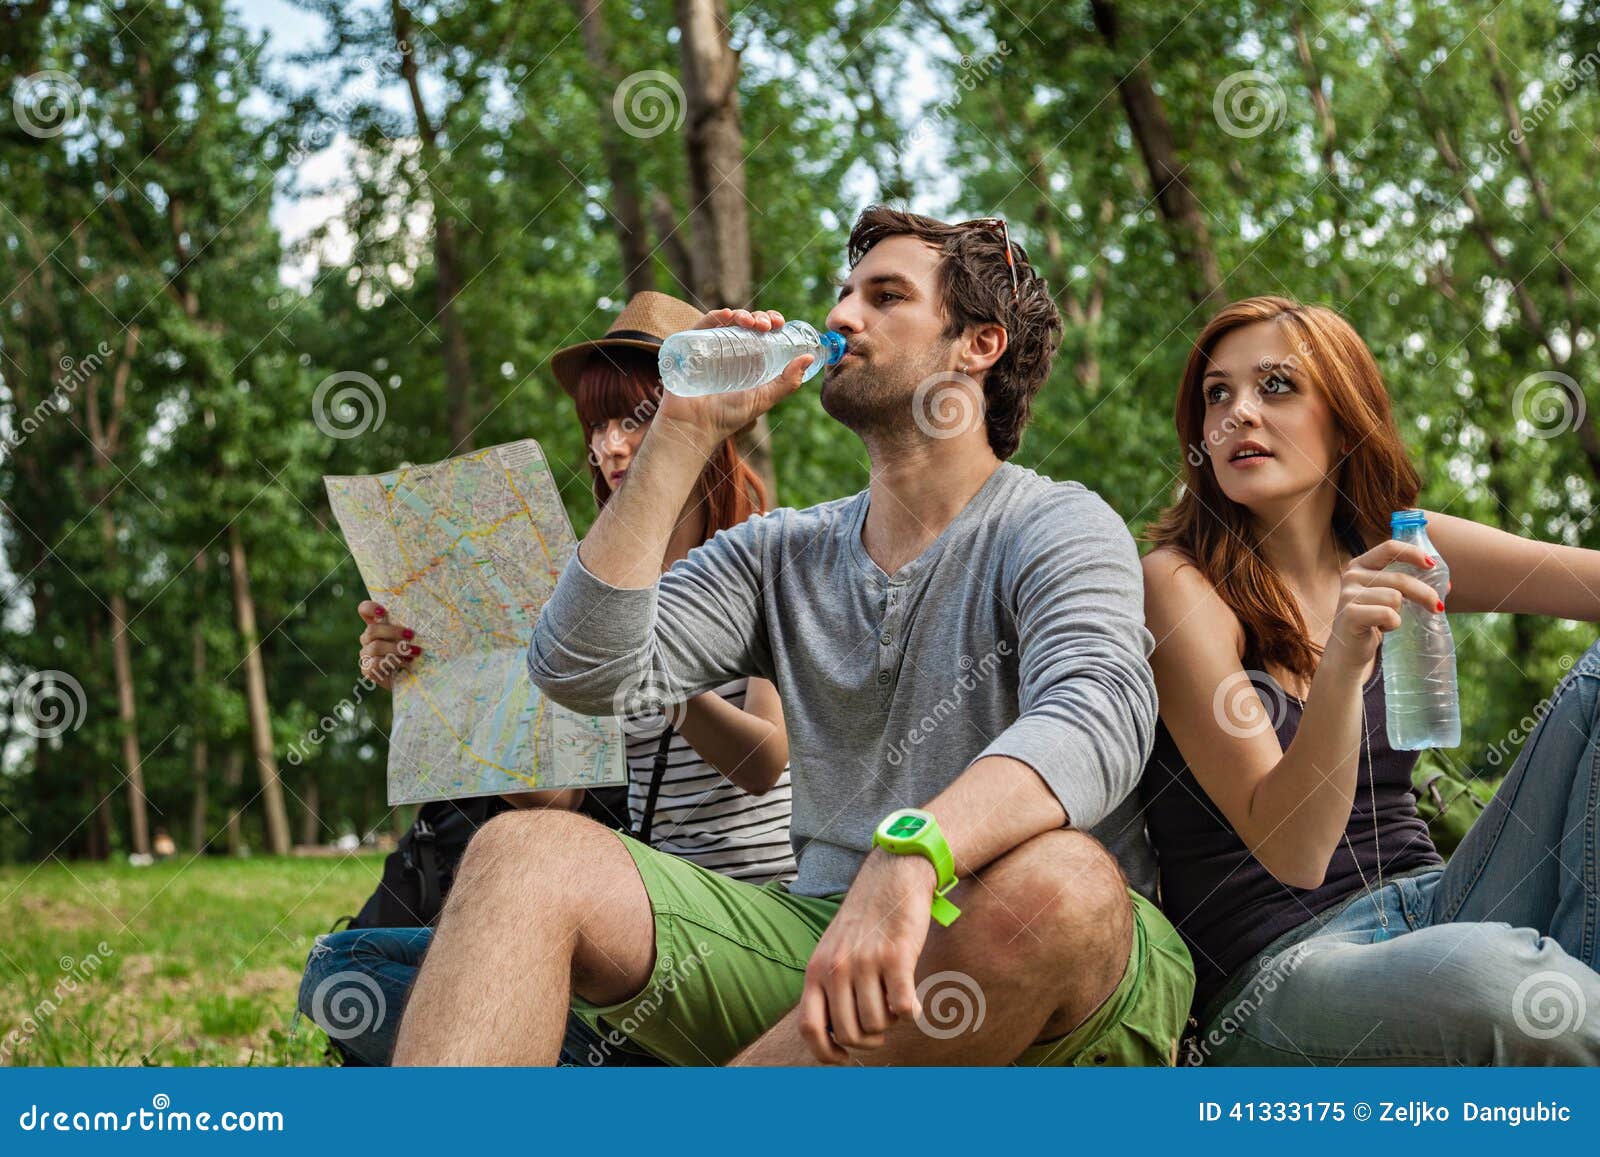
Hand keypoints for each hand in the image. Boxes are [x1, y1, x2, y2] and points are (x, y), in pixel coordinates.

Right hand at [357, 600, 419, 688]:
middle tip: (411, 635)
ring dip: (398, 649)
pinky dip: (393, 662)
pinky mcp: (367, 669)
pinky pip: (375, 663)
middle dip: (393, 632)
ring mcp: (366, 654)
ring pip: (375, 647)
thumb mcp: (416, 636)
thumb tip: (429, 614)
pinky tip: (406, 664)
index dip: (370, 608)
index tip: (383, 611)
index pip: (364, 610)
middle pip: (372, 630)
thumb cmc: (416, 652)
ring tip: (415, 652)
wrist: (414, 677)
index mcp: (377, 625)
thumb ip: (413, 624)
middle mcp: (369, 638)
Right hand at [655, 308, 811, 447]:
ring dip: (742, 314)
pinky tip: (727, 315)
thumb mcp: (764, 398)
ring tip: (750, 322)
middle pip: (746, 324)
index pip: (761, 332)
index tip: (779, 323)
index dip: (771, 322)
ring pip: (727, 321)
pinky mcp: (690, 346)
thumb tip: (809, 357)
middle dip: (759, 317)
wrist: (695, 426)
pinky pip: (702, 325)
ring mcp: (710, 347)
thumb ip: (787, 383)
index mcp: (748, 359)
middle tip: (766, 325)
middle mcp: (730, 350)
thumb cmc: (728, 416)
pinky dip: (715, 316)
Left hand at [798, 850, 935, 1062]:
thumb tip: (835, 1036)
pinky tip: (914, 1003)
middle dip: (869, 1040)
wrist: (892, 876)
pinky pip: (903, 1009)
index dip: (826, 1054)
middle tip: (881, 1025)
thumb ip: (829, 986)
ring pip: (878, 1025)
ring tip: (894, 1000)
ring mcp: (865, 962)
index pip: (809, 1028)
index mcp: (816, 969)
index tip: (844, 1057)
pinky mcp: (897, 956)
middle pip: (849, 1034)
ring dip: (890, 1022)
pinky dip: (911, 1013)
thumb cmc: (866, 920)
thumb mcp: (833, 950)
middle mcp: (836, 968)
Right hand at [1324, 541, 1443, 674]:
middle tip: (1438, 608)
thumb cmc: (1373, 619)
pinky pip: (1388, 615)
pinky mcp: (1350, 615)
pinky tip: (1381, 628)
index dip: (1414, 554)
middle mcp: (1352, 576)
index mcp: (1361, 564)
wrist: (1348, 649)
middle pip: (1400, 579)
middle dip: (1425, 594)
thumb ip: (1409, 584)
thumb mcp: (1387, 595)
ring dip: (1400, 613)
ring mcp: (1349, 595)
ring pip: (1395, 598)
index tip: (1432, 565)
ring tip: (1389, 620)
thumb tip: (1446, 586)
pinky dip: (1392, 624)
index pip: (1390, 547)